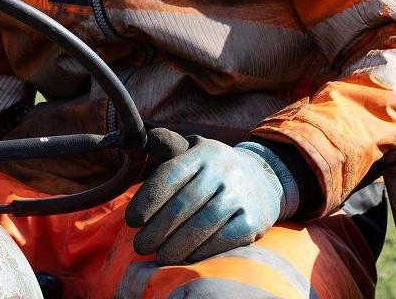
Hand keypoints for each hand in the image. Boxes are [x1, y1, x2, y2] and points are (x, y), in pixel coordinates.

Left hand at [125, 136, 298, 263]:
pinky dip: (202, 252)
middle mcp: (223, 172)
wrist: (264, 179)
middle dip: (157, 229)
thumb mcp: (194, 149)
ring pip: (201, 225)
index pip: (170, 174)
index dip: (147, 199)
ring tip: (160, 256)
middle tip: (140, 246)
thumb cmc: (214, 168)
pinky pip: (223, 240)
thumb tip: (149, 138)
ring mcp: (240, 197)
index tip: (131, 220)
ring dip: (176, 246)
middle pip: (183, 205)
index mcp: (203, 154)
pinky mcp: (253, 221)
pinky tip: (187, 258)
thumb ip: (169, 146)